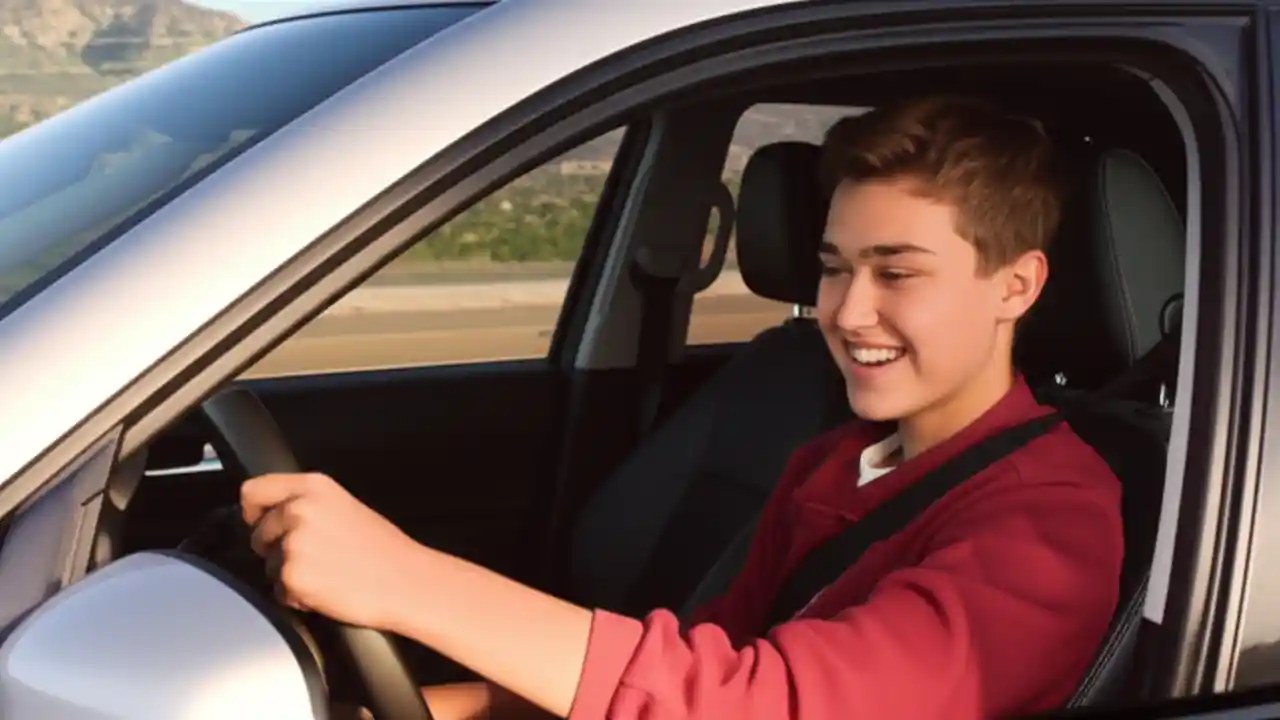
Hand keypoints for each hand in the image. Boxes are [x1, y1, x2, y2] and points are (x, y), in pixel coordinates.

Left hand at [240, 472, 425, 629]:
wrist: (406, 582)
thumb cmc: (383, 550)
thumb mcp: (344, 506)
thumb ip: (306, 503)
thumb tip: (272, 513)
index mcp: (313, 487)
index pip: (253, 491)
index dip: (256, 512)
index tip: (266, 523)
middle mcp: (299, 510)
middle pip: (257, 532)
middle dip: (275, 549)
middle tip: (314, 557)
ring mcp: (293, 543)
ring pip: (267, 564)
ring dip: (288, 574)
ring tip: (326, 573)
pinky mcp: (292, 575)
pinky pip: (277, 590)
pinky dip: (296, 596)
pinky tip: (325, 590)